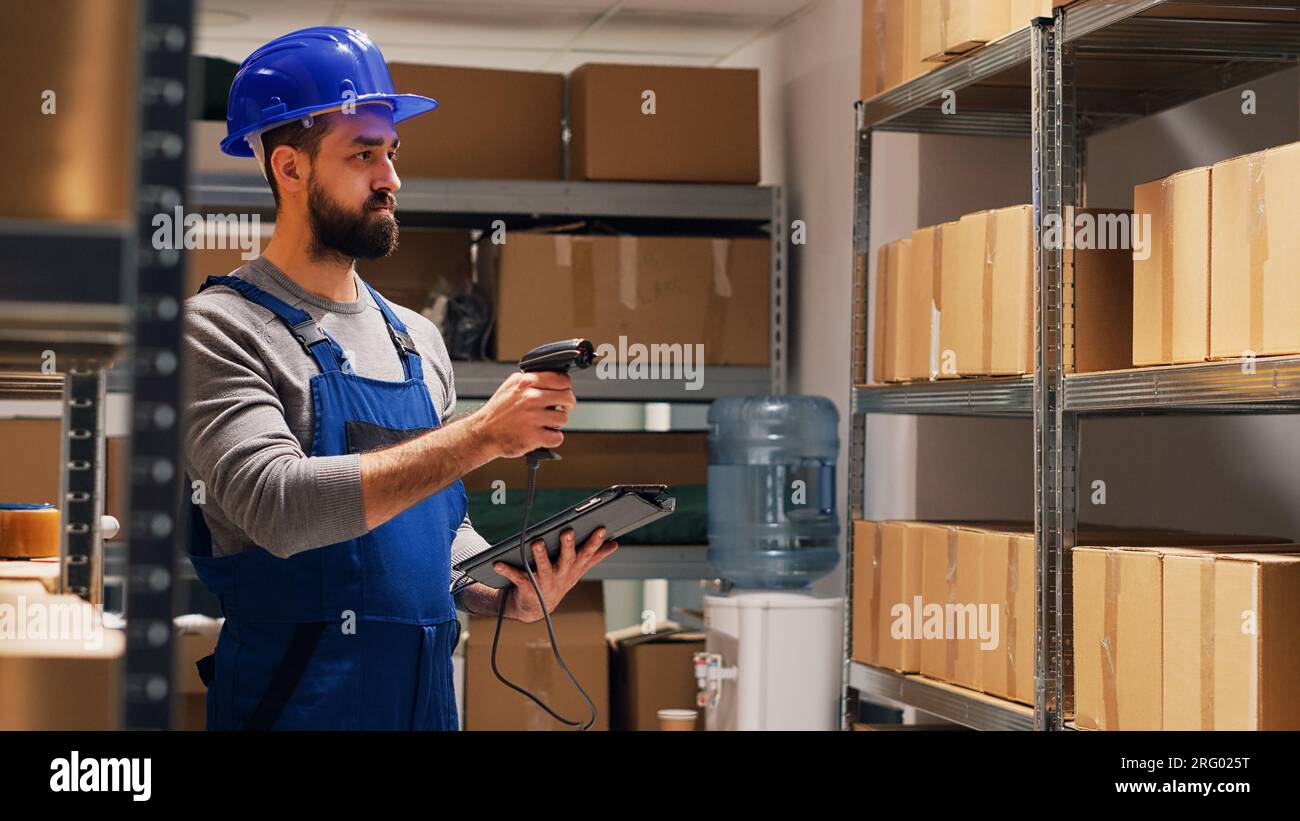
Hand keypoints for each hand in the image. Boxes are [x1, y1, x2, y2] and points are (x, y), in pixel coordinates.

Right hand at [470, 371, 575, 459]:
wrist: (482, 433)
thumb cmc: (497, 411)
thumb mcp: (510, 386)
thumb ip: (530, 379)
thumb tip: (551, 376)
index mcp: (526, 383)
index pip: (562, 379)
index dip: (566, 387)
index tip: (562, 393)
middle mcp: (531, 398)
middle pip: (568, 397)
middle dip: (566, 405)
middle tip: (559, 409)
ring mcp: (533, 417)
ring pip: (563, 418)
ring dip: (556, 423)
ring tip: (543, 423)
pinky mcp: (533, 436)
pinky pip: (557, 437)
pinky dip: (552, 438)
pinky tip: (542, 435)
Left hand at [494, 528, 617, 622]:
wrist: (536, 608)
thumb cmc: (557, 581)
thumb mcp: (578, 569)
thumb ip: (595, 556)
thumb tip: (615, 544)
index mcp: (573, 568)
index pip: (587, 553)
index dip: (595, 542)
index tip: (602, 529)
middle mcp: (561, 575)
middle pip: (567, 559)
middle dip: (568, 546)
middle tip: (567, 531)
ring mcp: (544, 582)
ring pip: (543, 567)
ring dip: (540, 554)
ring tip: (537, 541)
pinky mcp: (527, 587)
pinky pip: (516, 577)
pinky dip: (506, 569)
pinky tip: (497, 562)